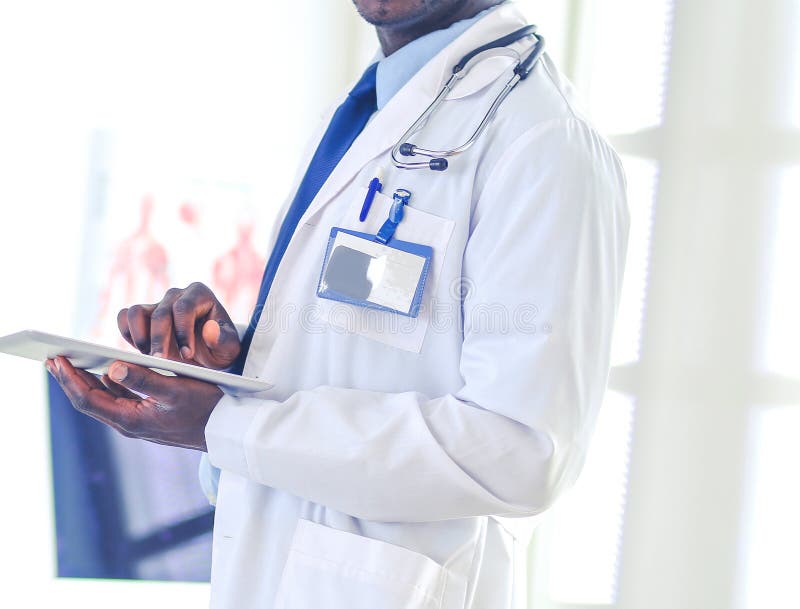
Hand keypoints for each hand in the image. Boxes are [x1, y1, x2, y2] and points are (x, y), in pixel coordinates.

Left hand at [46, 356, 222, 450]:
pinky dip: (107, 383)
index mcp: (131, 419)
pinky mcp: (148, 415)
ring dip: (86, 380)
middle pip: (90, 400)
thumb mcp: (177, 389)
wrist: (227, 430)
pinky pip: (119, 398)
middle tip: (52, 357)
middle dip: (70, 378)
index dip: (69, 379)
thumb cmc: (206, 408)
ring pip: (103, 399)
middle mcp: (130, 423)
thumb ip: (144, 379)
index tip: (55, 359)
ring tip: (71, 361)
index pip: (88, 400)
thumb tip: (110, 368)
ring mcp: (138, 421)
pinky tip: (104, 369)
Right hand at [118, 282, 240, 369]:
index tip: (187, 355)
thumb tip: (210, 329)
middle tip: (161, 362)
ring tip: (149, 358)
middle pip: (160, 313)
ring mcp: (157, 304)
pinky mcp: (142, 316)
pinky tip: (140, 352)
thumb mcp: (229, 349)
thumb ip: (223, 340)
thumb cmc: (220, 349)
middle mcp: (177, 294)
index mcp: (200, 294)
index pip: (184, 308)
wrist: (208, 354)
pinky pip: (124, 318)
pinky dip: (127, 334)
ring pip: (136, 312)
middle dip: (159, 340)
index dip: (183, 331)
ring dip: (140, 337)